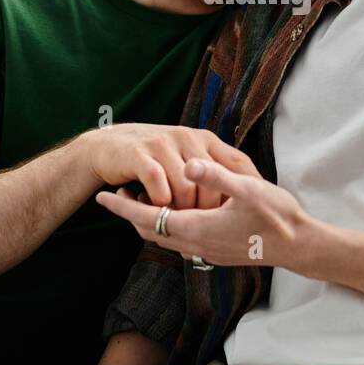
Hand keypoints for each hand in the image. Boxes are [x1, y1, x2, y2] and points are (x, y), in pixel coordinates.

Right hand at [83, 125, 259, 209]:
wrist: (108, 145)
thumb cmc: (155, 159)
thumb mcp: (188, 157)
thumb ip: (213, 172)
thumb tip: (243, 201)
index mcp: (205, 139)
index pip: (238, 162)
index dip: (248, 188)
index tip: (255, 213)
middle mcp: (187, 137)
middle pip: (213, 182)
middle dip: (210, 210)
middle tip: (205, 227)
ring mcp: (163, 144)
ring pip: (185, 188)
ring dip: (182, 211)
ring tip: (177, 221)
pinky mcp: (139, 154)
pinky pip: (158, 185)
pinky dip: (159, 203)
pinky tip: (156, 208)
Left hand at [95, 157, 307, 268]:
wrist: (300, 246)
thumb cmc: (277, 215)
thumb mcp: (248, 188)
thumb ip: (215, 175)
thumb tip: (186, 162)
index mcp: (197, 228)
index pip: (147, 218)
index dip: (121, 208)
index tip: (100, 196)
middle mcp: (196, 245)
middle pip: (149, 231)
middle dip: (130, 214)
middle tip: (117, 192)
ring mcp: (206, 253)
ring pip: (164, 239)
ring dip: (148, 222)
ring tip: (141, 199)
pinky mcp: (216, 254)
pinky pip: (179, 242)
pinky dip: (167, 228)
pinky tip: (175, 212)